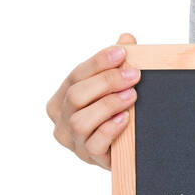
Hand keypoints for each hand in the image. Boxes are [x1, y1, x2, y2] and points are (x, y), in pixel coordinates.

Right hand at [46, 33, 137, 170]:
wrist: (128, 148)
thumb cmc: (115, 112)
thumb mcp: (115, 87)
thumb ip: (117, 63)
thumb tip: (126, 38)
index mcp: (61, 98)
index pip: (75, 75)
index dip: (98, 62)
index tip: (122, 52)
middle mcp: (61, 119)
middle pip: (76, 95)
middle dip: (106, 82)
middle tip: (134, 75)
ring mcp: (72, 140)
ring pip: (81, 120)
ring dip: (108, 105)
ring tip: (132, 96)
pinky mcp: (88, 157)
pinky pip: (93, 144)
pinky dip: (109, 129)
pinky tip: (125, 119)